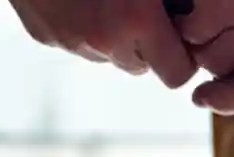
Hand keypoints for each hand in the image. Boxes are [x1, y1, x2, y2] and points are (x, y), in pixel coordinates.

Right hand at [8, 0, 196, 88]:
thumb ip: (171, 2)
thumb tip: (189, 10)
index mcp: (136, 19)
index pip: (176, 73)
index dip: (182, 57)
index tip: (180, 36)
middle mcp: (103, 38)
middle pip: (142, 66)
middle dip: (147, 45)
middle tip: (142, 10)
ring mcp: (69, 39)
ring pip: (108, 55)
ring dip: (114, 36)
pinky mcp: (44, 34)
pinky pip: (76, 41)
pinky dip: (82, 25)